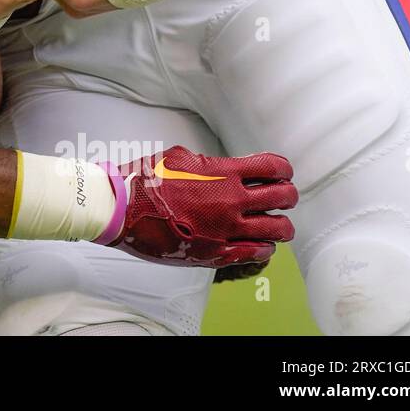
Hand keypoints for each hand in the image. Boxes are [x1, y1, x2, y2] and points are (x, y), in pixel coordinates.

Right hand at [97, 145, 297, 268]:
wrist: (122, 209)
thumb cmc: (145, 181)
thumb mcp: (179, 157)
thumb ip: (210, 163)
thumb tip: (226, 168)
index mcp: (223, 173)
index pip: (273, 167)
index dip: (283, 169)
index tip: (282, 173)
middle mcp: (231, 201)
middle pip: (283, 197)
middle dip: (287, 196)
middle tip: (282, 198)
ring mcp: (226, 229)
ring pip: (278, 230)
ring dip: (281, 226)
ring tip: (276, 225)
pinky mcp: (216, 253)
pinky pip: (256, 253)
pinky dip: (264, 248)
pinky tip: (259, 245)